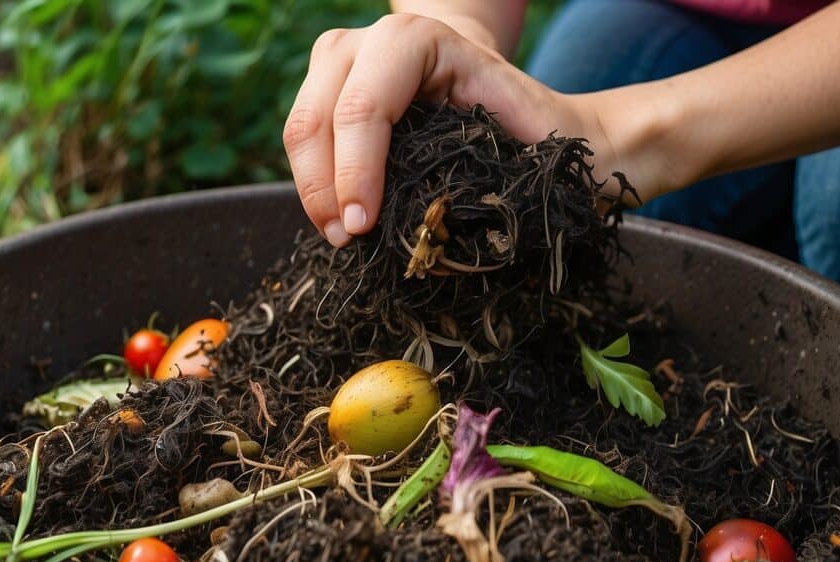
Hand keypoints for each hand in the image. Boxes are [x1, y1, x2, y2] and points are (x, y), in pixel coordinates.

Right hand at [283, 13, 612, 246]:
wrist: (484, 80)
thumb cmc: (518, 111)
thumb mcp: (539, 125)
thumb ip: (527, 160)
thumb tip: (499, 216)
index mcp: (419, 41)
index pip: (365, 106)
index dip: (357, 170)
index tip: (365, 226)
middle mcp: (367, 42)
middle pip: (317, 117)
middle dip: (325, 188)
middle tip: (347, 241)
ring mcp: (338, 62)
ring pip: (299, 129)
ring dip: (313, 192)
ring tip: (341, 239)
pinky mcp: (323, 90)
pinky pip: (303, 142)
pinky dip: (314, 186)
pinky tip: (337, 221)